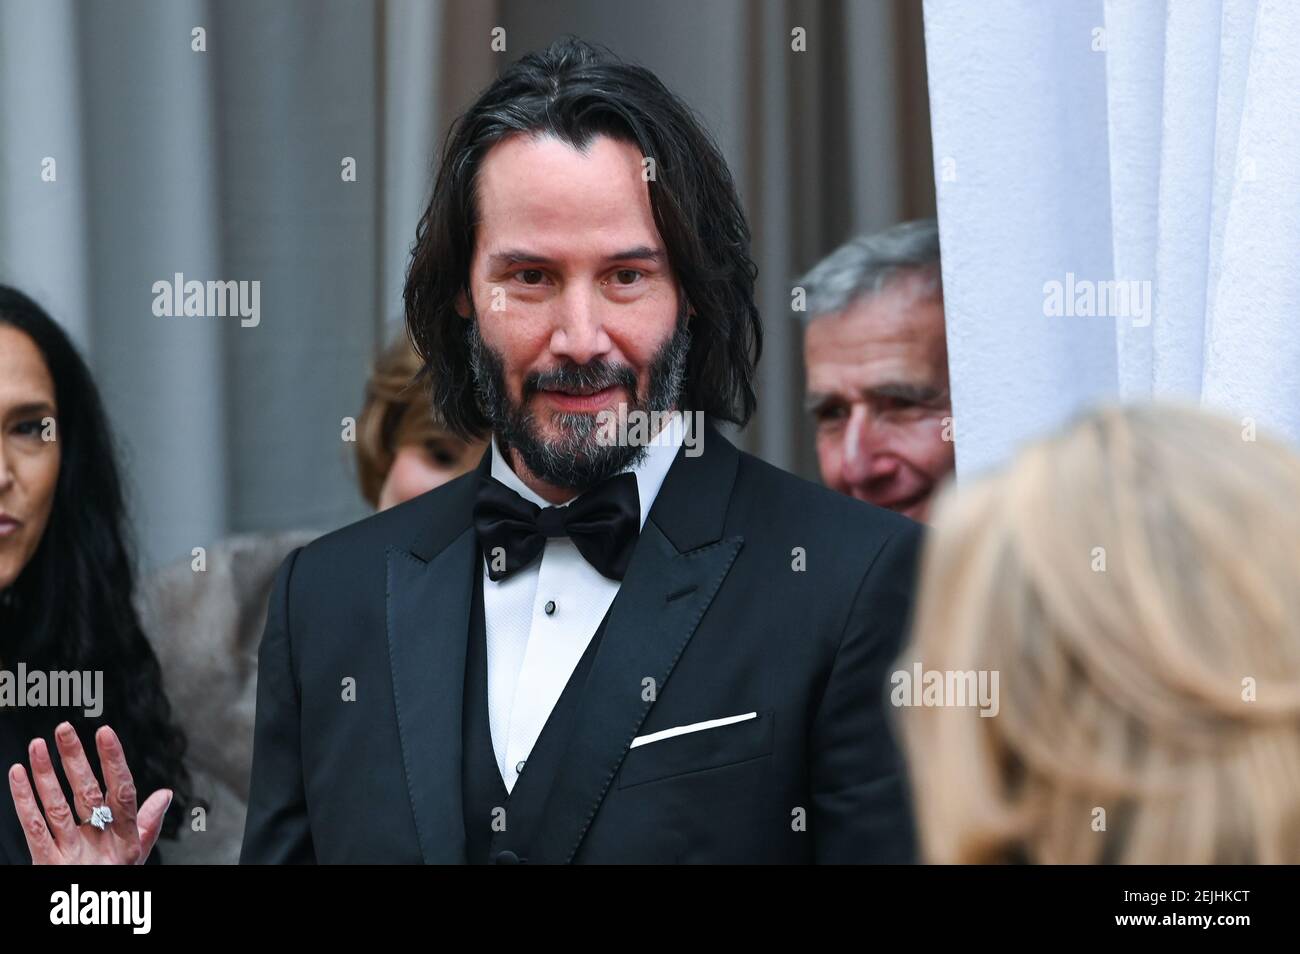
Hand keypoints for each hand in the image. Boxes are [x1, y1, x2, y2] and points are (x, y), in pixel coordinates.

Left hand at [7, 721, 171, 864]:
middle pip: (86, 796)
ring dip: (46, 774)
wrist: (90, 918)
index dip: (114, 763)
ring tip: (38, 744)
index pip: (121, 794)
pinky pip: (33, 828)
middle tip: (65, 728)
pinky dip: (23, 800)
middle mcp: (99, 845)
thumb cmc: (114, 879)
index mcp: (125, 839)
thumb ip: (148, 822)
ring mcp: (71, 855)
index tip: (106, 733)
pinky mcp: (46, 864)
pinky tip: (18, 775)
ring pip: (56, 808)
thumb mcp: (136, 855)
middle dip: (75, 759)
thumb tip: (165, 793)